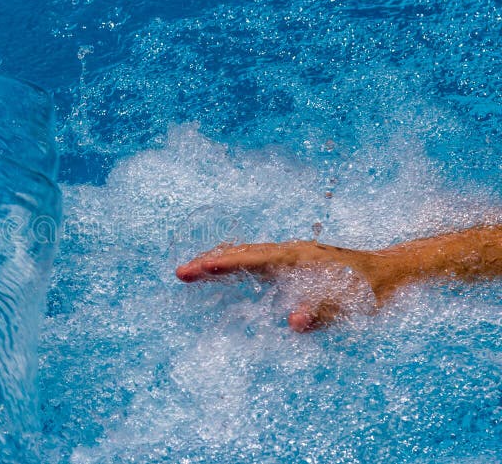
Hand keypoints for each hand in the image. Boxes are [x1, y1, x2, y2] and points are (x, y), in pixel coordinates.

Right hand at [176, 241, 375, 331]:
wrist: (394, 271)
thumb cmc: (374, 288)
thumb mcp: (353, 304)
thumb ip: (323, 313)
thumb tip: (292, 323)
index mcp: (299, 257)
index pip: (252, 259)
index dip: (222, 264)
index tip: (196, 269)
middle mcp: (292, 252)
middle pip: (242, 253)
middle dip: (210, 262)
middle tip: (180, 273)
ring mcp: (293, 256)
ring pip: (248, 254)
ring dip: (221, 261)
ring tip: (194, 270)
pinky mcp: (297, 263)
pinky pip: (258, 261)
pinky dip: (237, 264)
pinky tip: (230, 272)